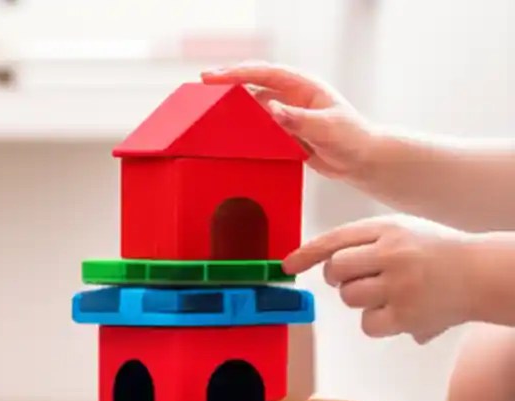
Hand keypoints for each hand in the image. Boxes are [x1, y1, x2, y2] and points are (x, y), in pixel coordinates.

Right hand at [201, 62, 376, 180]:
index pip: (266, 74)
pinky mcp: (284, 131)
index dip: (239, 73)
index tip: (214, 76)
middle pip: (255, 83)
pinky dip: (242, 125)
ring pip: (253, 102)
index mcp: (304, 86)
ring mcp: (287, 112)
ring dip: (232, 102)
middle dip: (229, 81)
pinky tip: (226, 131)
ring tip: (208, 105)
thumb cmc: (353, 139)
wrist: (362, 161)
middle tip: (203, 82)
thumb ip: (299, 119)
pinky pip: (258, 125)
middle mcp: (292, 95)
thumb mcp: (327, 128)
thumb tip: (271, 109)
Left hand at [283, 215, 473, 342]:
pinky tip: (397, 312)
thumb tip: (302, 262)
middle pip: (335, 270)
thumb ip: (359, 242)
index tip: (288, 265)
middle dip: (341, 277)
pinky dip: (376, 322)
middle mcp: (393, 253)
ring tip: (388, 292)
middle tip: (365, 277)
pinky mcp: (406, 314)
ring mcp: (400, 285)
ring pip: (349, 297)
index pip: (337, 239)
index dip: (308, 253)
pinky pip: (367, 324)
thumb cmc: (435, 252)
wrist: (482, 273)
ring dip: (360, 299)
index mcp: (389, 228)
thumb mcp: (401, 232)